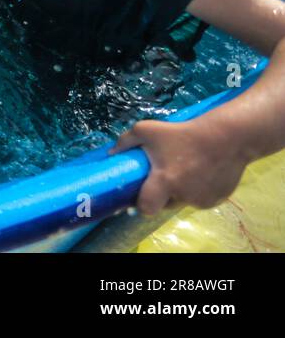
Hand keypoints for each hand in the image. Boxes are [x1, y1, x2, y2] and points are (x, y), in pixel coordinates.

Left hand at [111, 119, 246, 214]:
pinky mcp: (217, 200)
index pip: (147, 207)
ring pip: (184, 201)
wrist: (226, 137)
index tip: (139, 195)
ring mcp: (202, 200)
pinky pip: (201, 199)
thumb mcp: (148, 130)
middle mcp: (183, 195)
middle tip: (163, 178)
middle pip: (165, 205)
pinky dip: (198, 190)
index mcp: (165, 181)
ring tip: (185, 170)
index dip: (141, 203)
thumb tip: (111, 154)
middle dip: (161, 195)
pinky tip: (201, 172)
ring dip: (180, 191)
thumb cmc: (182, 133)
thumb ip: (126, 141)